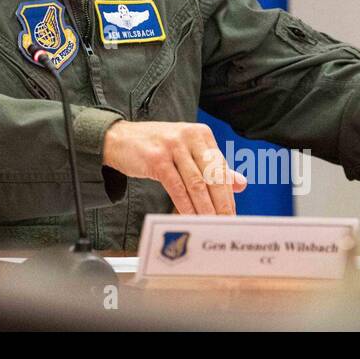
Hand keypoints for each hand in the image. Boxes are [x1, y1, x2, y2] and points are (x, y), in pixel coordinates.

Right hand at [102, 120, 247, 214]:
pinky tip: (190, 218)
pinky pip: (176, 187)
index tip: (232, 214)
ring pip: (196, 183)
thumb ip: (213, 166)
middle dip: (221, 203)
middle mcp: (189, 136)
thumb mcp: (186, 151)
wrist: (118, 138)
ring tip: (210, 225)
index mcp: (201, 134)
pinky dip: (185, 205)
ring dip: (205, 208)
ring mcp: (172, 146)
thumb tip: (241, 184)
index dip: (228, 194)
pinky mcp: (156, 158)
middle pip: (212, 176)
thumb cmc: (155, 147)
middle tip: (226, 223)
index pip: (221, 168)